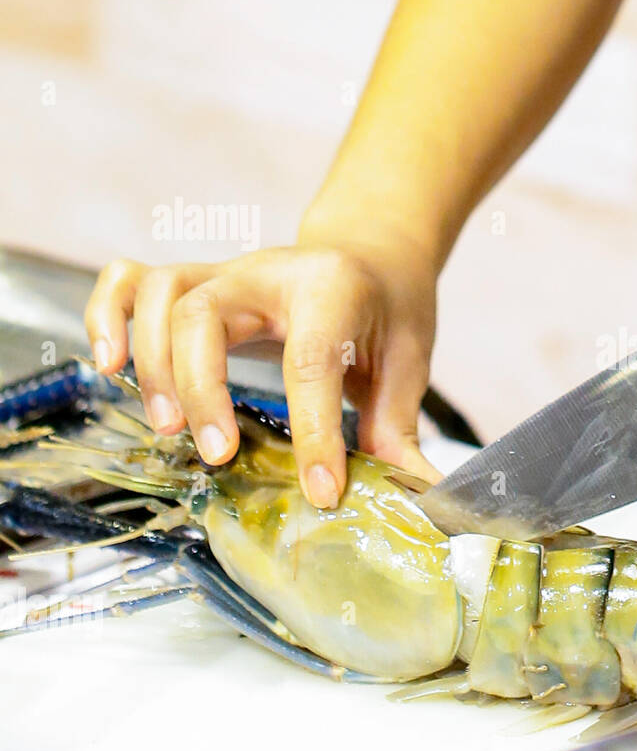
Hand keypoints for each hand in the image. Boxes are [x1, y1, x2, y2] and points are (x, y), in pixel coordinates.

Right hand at [85, 234, 440, 507]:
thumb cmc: (389, 309)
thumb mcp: (408, 361)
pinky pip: (129, 280)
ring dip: (154, 364)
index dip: (315, 432)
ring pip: (162, 296)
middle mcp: (269, 272)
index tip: (321, 491)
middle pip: (205, 314)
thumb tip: (416, 497)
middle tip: (217, 456)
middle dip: (202, 390)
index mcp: (334, 290)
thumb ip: (399, 426)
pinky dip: (107, 315)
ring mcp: (225, 273)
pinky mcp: (196, 282)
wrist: (372, 253)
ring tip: (167, 428)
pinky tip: (109, 366)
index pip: (312, 361)